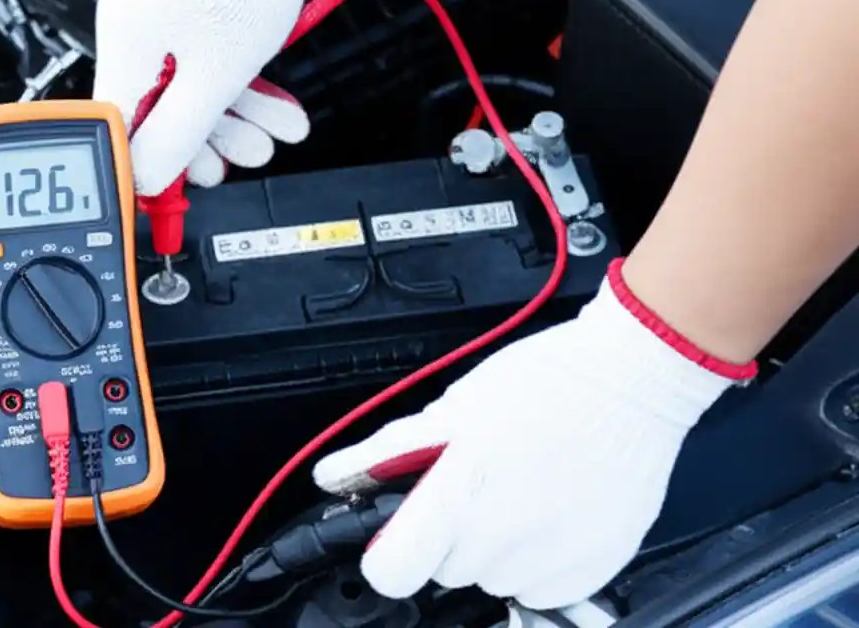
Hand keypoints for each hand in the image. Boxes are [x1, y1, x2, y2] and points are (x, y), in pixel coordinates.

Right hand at [92, 0, 325, 195]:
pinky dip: (238, 82)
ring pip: (189, 86)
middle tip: (244, 155)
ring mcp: (159, 12)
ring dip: (236, 116)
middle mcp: (131, 25)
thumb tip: (145, 176)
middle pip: (157, 110)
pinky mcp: (189, 3)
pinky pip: (205, 59)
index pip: (117, 128)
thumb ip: (178, 133)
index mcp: (122, 43)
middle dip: (209, 139)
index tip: (179, 185)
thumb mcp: (218, 75)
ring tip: (274, 130)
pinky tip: (271, 101)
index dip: (149, 163)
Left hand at [312, 259, 754, 608]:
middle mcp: (504, 536)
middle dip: (448, 535)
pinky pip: (540, 589)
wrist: (635, 381)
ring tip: (521, 491)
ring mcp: (552, 559)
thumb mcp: (454, 405)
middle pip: (442, 571)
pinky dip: (538, 561)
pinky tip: (551, 511)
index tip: (400, 534)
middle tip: (479, 484)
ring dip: (494, 549)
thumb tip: (334, 476)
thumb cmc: (548, 382)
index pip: (392, 571)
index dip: (388, 554)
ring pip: (491, 580)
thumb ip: (388, 452)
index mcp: (461, 490)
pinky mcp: (593, 571)